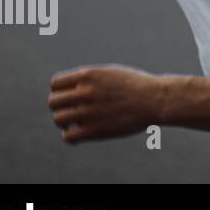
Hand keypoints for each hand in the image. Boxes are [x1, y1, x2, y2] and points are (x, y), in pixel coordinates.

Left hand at [47, 64, 165, 143]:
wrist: (156, 99)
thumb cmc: (137, 86)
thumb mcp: (111, 74)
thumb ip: (90, 80)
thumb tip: (73, 89)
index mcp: (88, 75)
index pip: (55, 84)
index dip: (61, 91)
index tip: (71, 97)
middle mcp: (84, 92)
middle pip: (53, 102)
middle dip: (60, 107)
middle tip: (73, 111)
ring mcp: (88, 111)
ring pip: (58, 119)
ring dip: (64, 122)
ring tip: (76, 122)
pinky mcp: (94, 130)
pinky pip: (68, 136)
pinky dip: (70, 135)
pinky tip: (81, 133)